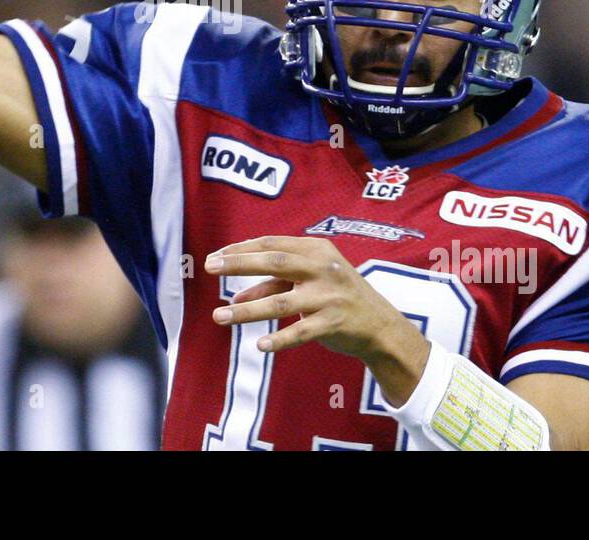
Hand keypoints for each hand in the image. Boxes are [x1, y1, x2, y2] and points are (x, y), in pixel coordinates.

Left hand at [204, 235, 418, 365]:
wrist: (379, 324)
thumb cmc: (336, 296)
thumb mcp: (308, 282)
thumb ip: (274, 286)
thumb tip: (235, 299)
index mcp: (316, 250)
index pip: (272, 244)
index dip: (241, 249)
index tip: (215, 256)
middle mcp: (322, 268)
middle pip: (274, 262)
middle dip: (239, 264)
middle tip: (209, 267)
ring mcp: (328, 296)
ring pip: (280, 302)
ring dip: (247, 310)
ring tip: (219, 316)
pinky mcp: (333, 323)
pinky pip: (300, 332)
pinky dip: (280, 339)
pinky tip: (260, 345)